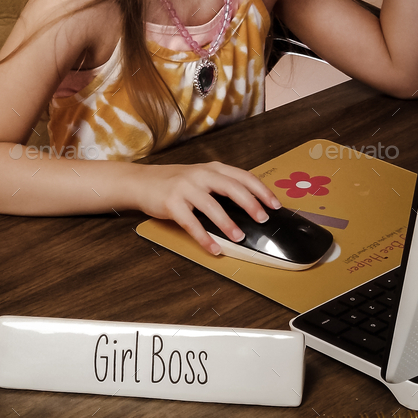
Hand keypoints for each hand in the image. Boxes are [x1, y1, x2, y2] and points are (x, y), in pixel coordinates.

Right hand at [131, 161, 281, 254]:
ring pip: (211, 205)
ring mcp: (185, 188)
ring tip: (240, 237)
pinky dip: (204, 237)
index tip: (275, 205)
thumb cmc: (175, 182)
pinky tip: (213, 248)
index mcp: (212, 169)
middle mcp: (200, 175)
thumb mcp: (201, 177)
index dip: (261, 190)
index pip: (243, 177)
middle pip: (231, 187)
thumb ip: (222, 186)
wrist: (142, 182)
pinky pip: (191, 223)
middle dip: (250, 203)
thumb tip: (251, 205)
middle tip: (263, 219)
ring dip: (228, 223)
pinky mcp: (172, 203)